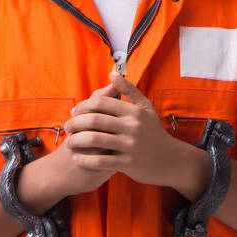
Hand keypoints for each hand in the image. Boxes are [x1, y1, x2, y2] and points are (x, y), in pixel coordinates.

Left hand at [62, 70, 185, 187]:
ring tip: (69, 142)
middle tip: (67, 127)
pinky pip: (100, 161)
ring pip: (94, 140)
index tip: (74, 112)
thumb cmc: (153, 131)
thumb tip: (113, 73)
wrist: (170, 160)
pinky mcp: (128, 163)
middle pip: (94, 120)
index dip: (83, 106)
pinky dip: (85, 160)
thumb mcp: (145, 108)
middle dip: (75, 123)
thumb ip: (129, 90)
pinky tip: (76, 159)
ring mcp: (130, 145)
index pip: (100, 103)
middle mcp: (132, 127)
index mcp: (134, 111)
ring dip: (76, 141)